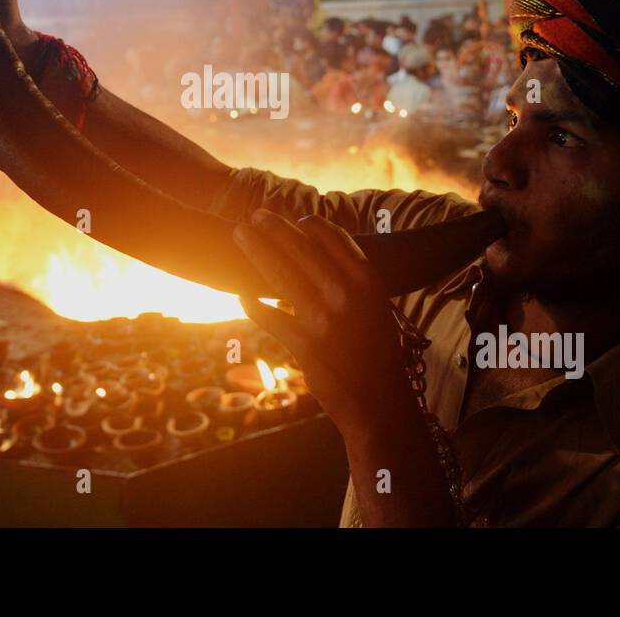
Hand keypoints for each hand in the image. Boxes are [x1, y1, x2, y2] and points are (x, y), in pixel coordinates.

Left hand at [232, 210, 411, 432]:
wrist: (380, 404)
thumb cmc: (378, 356)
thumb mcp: (376, 311)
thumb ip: (353, 284)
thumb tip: (322, 259)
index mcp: (368, 283)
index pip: (335, 240)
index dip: (312, 226)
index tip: (296, 219)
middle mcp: (346, 295)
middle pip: (302, 249)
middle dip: (274, 229)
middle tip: (255, 216)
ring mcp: (323, 319)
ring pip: (280, 273)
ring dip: (256, 250)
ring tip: (239, 234)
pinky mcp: (303, 343)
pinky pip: (268, 315)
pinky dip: (251, 303)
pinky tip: (240, 293)